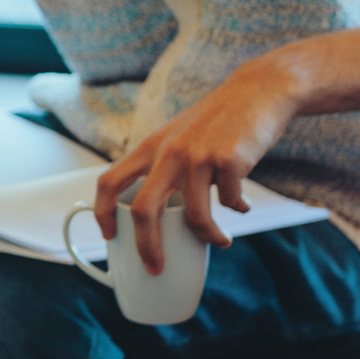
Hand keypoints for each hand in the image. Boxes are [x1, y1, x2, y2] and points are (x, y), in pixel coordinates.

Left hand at [93, 54, 300, 273]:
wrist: (258, 90)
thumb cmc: (216, 121)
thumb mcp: (179, 136)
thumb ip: (166, 166)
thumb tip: (163, 216)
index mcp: (151, 147)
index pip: (109, 180)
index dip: (101, 212)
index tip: (109, 236)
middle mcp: (169, 152)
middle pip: (143, 210)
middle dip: (147, 246)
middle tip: (156, 267)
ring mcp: (199, 157)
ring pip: (194, 217)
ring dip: (209, 237)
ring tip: (221, 240)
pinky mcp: (230, 161)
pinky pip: (231, 203)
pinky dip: (238, 210)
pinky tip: (243, 206)